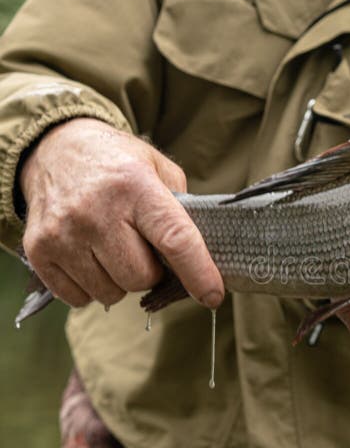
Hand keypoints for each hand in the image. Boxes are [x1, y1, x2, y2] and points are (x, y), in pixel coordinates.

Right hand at [20, 118, 223, 309]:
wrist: (54, 149)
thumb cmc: (118, 165)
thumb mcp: (159, 169)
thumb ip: (184, 210)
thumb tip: (204, 260)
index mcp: (136, 186)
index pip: (174, 239)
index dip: (198, 273)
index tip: (213, 296)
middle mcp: (96, 210)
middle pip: (141, 277)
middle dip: (151, 272)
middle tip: (143, 248)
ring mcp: (63, 232)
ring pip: (111, 292)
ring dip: (120, 281)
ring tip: (114, 248)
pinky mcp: (38, 251)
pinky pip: (78, 298)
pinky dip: (91, 287)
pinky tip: (90, 257)